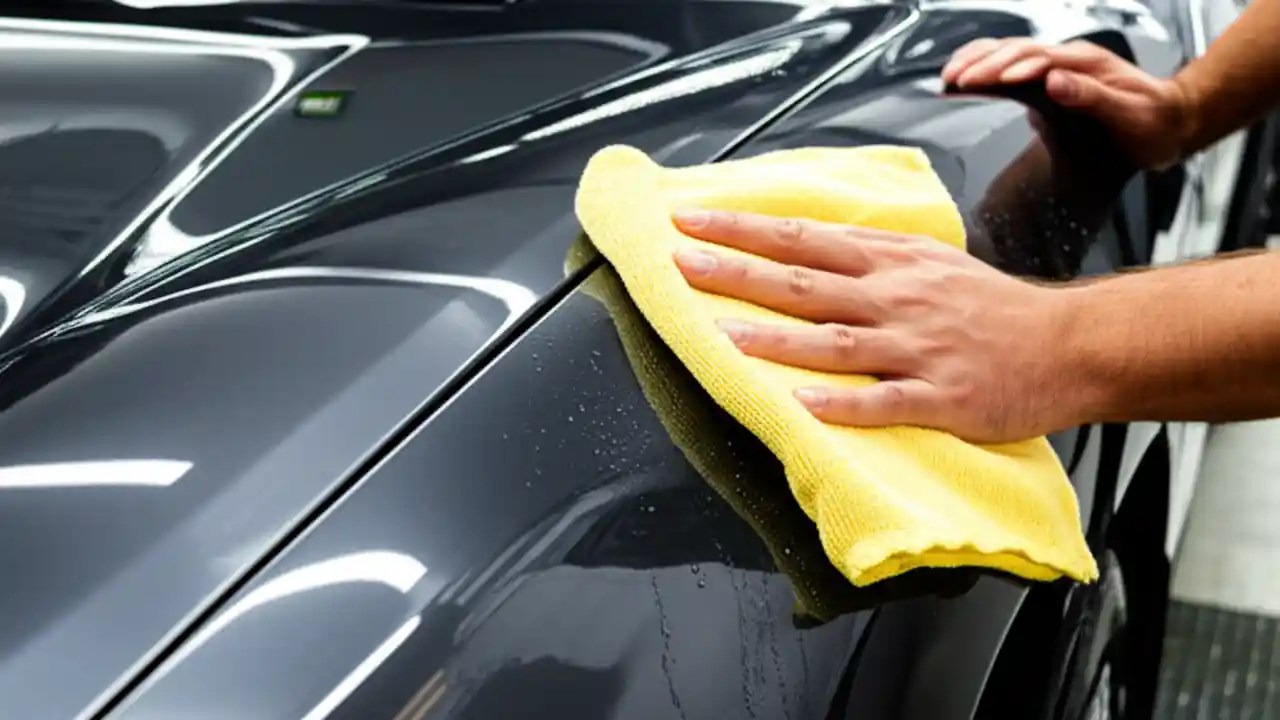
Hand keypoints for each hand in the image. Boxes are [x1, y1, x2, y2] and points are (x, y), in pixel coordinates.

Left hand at [671, 209, 1087, 443]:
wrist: (1067, 344)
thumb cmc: (991, 305)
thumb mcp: (929, 260)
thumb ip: (870, 254)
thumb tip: (807, 245)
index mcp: (891, 263)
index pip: (803, 239)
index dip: (744, 230)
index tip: (691, 222)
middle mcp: (898, 299)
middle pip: (805, 282)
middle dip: (739, 272)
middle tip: (682, 264)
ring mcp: (919, 348)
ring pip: (836, 341)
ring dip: (776, 338)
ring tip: (722, 336)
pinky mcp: (942, 396)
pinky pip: (885, 402)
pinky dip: (843, 403)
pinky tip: (802, 403)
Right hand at [941, 38, 1195, 169]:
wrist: (1172, 121)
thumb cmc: (1152, 123)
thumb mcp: (1129, 115)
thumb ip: (1092, 97)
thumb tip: (1054, 82)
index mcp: (1085, 64)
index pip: (1036, 59)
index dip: (1005, 68)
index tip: (977, 81)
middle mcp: (1070, 59)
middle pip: (1017, 50)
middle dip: (981, 62)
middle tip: (951, 79)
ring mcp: (1061, 66)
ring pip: (1012, 52)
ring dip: (979, 60)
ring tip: (949, 75)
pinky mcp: (1054, 78)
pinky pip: (1015, 65)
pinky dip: (988, 67)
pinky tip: (969, 76)